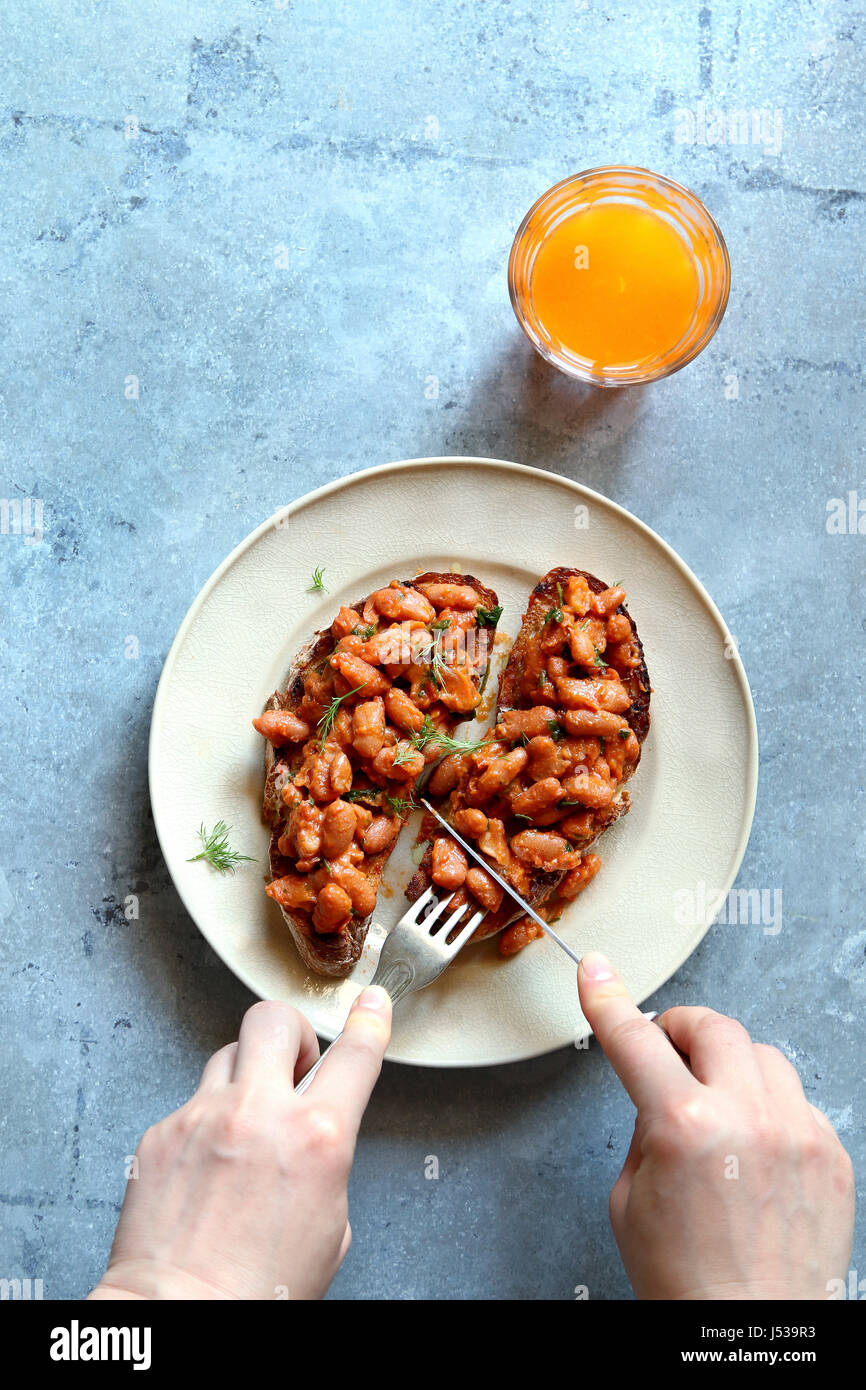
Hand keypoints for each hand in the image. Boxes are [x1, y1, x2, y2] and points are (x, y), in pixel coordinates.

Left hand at [88, 989, 391, 1300]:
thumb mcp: (329, 1226)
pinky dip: (204, 1125)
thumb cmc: (257, 1291)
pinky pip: (190, 1104)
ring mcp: (203, 1117)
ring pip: (228, 1054)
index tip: (372, 1004)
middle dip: (291, 1035)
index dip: (369, 1021)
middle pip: (275, 1019)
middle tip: (292, 1065)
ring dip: (244, 1078)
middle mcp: (258, 1114)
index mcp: (315, 1138)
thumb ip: (324, 1162)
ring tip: (243, 1122)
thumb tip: (311, 1139)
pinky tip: (205, 1164)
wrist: (181, 1313)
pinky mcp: (161, 1133)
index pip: (355, 1055)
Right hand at [577, 952, 854, 1300]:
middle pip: (713, 1027)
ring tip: (715, 1102)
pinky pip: (797, 1099)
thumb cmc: (684, 1280)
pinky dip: (769, 1107)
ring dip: (731, 1064)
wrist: (750, 1336)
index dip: (609, 1000)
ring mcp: (798, 1132)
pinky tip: (754, 1145)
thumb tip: (663, 1090)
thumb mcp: (630, 1198)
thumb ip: (647, 1128)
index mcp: (684, 1127)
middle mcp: (747, 1117)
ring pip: (762, 1054)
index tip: (597, 971)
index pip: (635, 1041)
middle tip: (665, 1047)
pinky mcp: (831, 1153)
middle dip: (681, 1029)